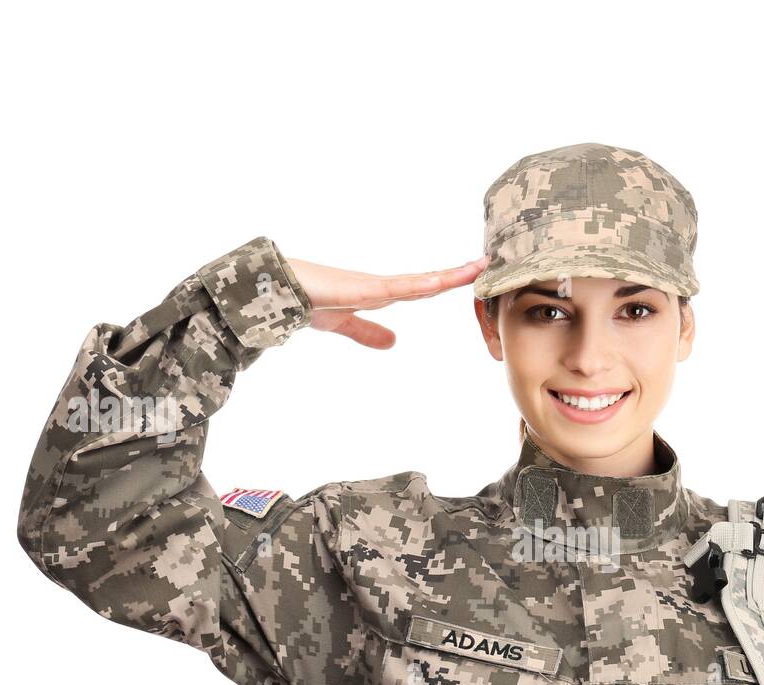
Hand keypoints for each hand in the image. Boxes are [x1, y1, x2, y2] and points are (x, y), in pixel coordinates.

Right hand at [283, 254, 488, 347]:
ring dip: (447, 275)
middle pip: (428, 280)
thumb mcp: (343, 324)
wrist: (274, 291)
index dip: (448, 281)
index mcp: (380, 293)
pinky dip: (417, 285)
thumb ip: (367, 332)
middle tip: (488, 262)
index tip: (475, 274)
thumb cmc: (305, 300)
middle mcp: (381, 285)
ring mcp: (371, 285)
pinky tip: (438, 282)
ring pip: (418, 281)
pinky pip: (394, 288)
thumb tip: (394, 342)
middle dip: (458, 273)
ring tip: (477, 266)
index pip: (423, 287)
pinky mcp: (358, 290)